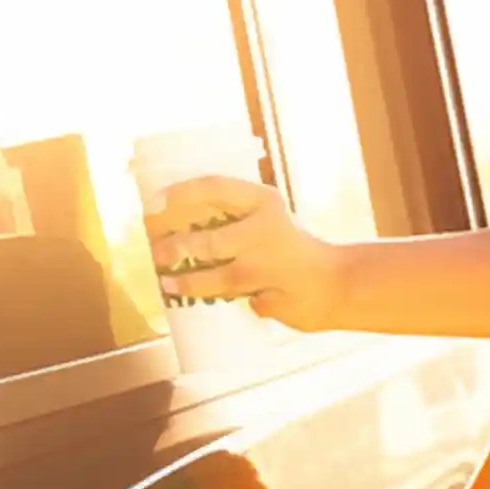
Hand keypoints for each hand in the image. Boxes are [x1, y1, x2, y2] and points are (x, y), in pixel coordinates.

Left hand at [144, 175, 343, 332]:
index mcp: (263, 201)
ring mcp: (267, 266)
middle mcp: (265, 229)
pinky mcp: (270, 295)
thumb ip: (232, 219)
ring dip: (188, 282)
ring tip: (167, 283)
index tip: (152, 203)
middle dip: (177, 248)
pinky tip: (198, 301)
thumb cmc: (291, 248)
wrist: (337, 282)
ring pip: (217, 276)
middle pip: (209, 239)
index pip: (214, 187)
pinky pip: (232, 299)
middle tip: (155, 252)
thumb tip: (178, 227)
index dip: (179, 193)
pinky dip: (219, 301)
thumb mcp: (265, 220)